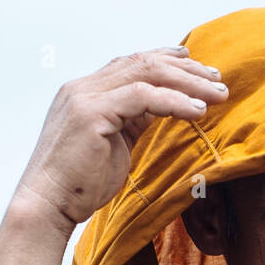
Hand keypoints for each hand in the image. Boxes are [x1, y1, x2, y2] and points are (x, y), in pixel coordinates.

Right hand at [14, 46, 228, 225]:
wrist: (47, 205)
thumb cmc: (80, 184)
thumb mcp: (114, 144)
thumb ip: (133, 120)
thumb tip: (163, 107)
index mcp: (85, 91)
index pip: (131, 63)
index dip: (165, 59)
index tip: (195, 63)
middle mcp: (83, 86)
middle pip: (143, 63)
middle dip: (185, 69)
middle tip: (217, 80)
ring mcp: (85, 96)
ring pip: (146, 74)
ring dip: (187, 83)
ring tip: (217, 95)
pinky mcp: (91, 113)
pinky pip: (143, 97)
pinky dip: (175, 101)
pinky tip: (197, 112)